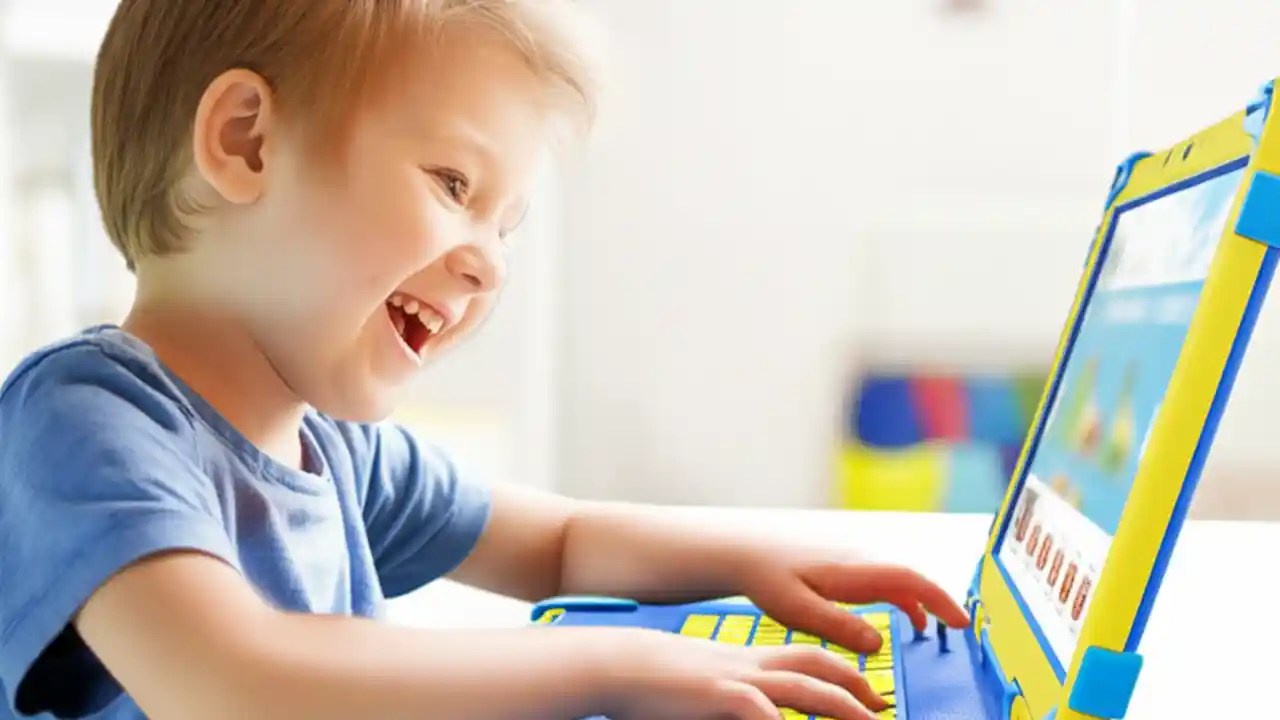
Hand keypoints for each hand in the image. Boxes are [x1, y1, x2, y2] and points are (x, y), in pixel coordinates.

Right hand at [599, 627, 888, 719]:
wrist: (616, 663)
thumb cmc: (653, 681)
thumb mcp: (703, 685)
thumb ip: (734, 698)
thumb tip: (758, 712)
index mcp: (747, 660)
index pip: (808, 658)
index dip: (845, 672)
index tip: (869, 691)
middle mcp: (749, 664)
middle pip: (817, 666)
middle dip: (857, 686)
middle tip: (884, 708)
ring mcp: (735, 677)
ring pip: (803, 685)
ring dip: (842, 705)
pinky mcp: (717, 694)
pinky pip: (760, 709)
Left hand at [742, 554, 970, 656]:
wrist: (745, 553)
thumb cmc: (767, 578)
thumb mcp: (797, 609)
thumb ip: (837, 626)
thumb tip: (878, 643)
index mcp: (852, 569)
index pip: (908, 579)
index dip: (939, 599)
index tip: (960, 621)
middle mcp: (859, 560)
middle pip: (911, 578)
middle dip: (938, 601)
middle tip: (958, 630)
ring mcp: (853, 562)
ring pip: (899, 580)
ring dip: (920, 601)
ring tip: (934, 631)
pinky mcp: (846, 568)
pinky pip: (884, 582)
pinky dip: (903, 599)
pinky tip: (905, 619)